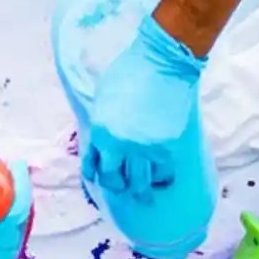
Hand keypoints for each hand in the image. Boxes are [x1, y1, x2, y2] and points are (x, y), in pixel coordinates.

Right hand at [0, 162, 32, 258]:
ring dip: (14, 193)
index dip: (20, 178)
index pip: (19, 200)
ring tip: (1, 177)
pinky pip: (15, 221)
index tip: (15, 162)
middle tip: (4, 164)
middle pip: (23, 201)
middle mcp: (15, 235)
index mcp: (3, 232)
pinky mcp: (11, 248)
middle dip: (16, 180)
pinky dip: (9, 207)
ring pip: (21, 211)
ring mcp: (15, 243)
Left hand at [84, 16, 205, 197]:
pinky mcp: (166, 146)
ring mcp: (144, 148)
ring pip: (140, 183)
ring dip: (141, 192)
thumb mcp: (103, 96)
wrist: (163, 62)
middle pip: (114, 179)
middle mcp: (119, 145)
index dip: (96, 176)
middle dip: (118, 186)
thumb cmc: (131, 71)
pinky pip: (164, 172)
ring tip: (145, 196)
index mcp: (99, 131)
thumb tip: (104, 136)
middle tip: (125, 188)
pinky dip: (163, 178)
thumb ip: (102, 120)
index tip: (101, 179)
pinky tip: (164, 179)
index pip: (92, 165)